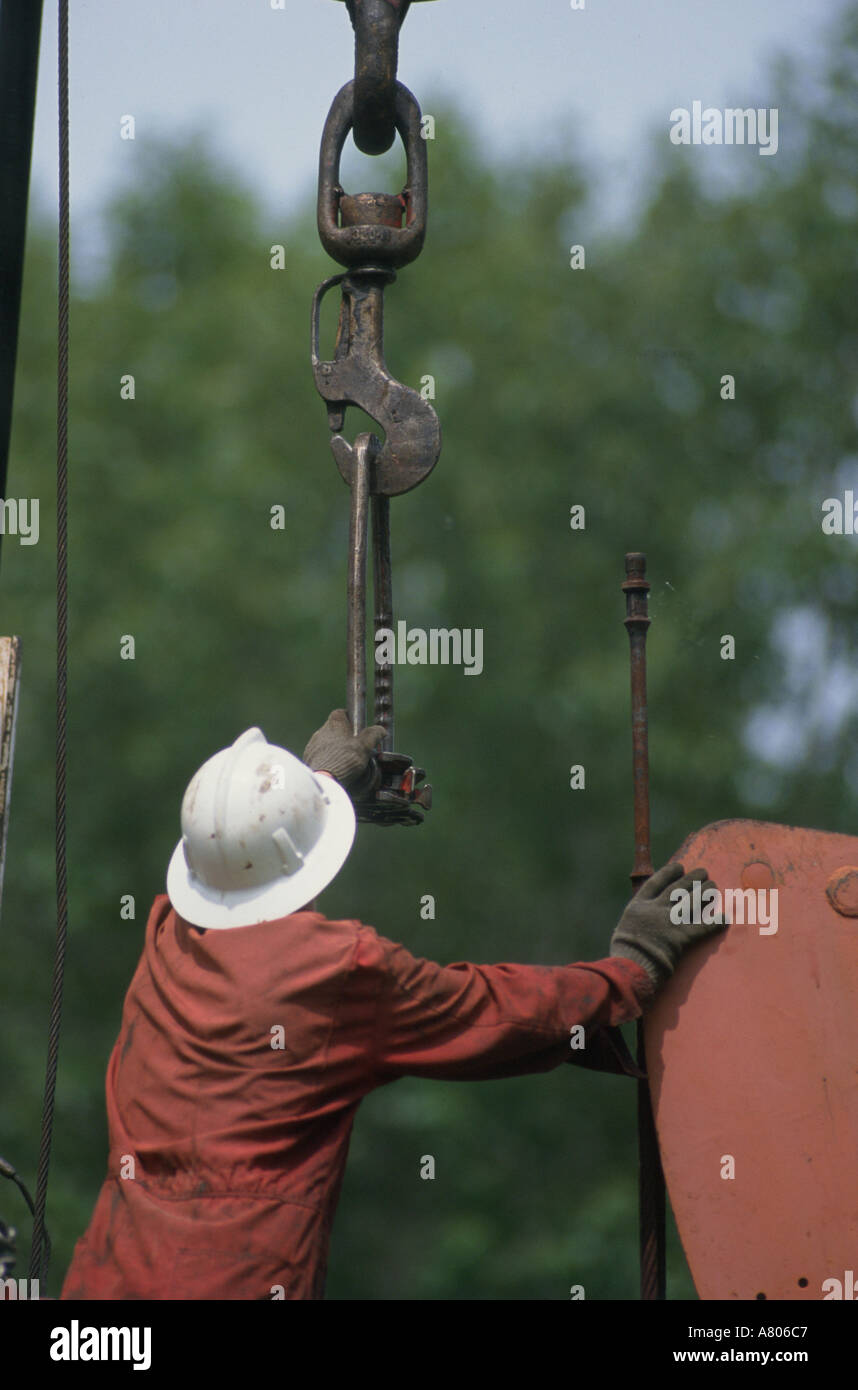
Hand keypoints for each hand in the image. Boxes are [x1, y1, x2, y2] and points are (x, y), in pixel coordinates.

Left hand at [303, 709, 385, 796]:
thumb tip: (381, 730)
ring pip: (326, 743)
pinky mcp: (309, 759)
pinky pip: (320, 756)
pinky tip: (335, 769)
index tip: (357, 727)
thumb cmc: (345, 760)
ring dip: (335, 748)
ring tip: (346, 760)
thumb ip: (374, 735)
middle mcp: (321, 731)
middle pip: (334, 729)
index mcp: (335, 724)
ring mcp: (313, 745)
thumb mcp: (365, 746)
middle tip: (355, 747)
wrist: (324, 779)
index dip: (350, 718)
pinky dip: (327, 760)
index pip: (341, 713)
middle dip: (344, 736)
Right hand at [609, 861, 724, 990]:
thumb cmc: (624, 953)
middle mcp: (655, 909)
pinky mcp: (681, 937)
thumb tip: (638, 920)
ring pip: (691, 902)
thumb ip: (636, 921)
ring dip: (705, 893)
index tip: (679, 866)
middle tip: (703, 872)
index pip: (655, 882)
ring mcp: (669, 922)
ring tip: (713, 886)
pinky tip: (725, 917)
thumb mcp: (623, 929)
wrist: (630, 967)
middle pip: (677, 888)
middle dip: (692, 878)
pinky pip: (703, 927)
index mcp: (638, 906)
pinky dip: (715, 923)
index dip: (668, 873)